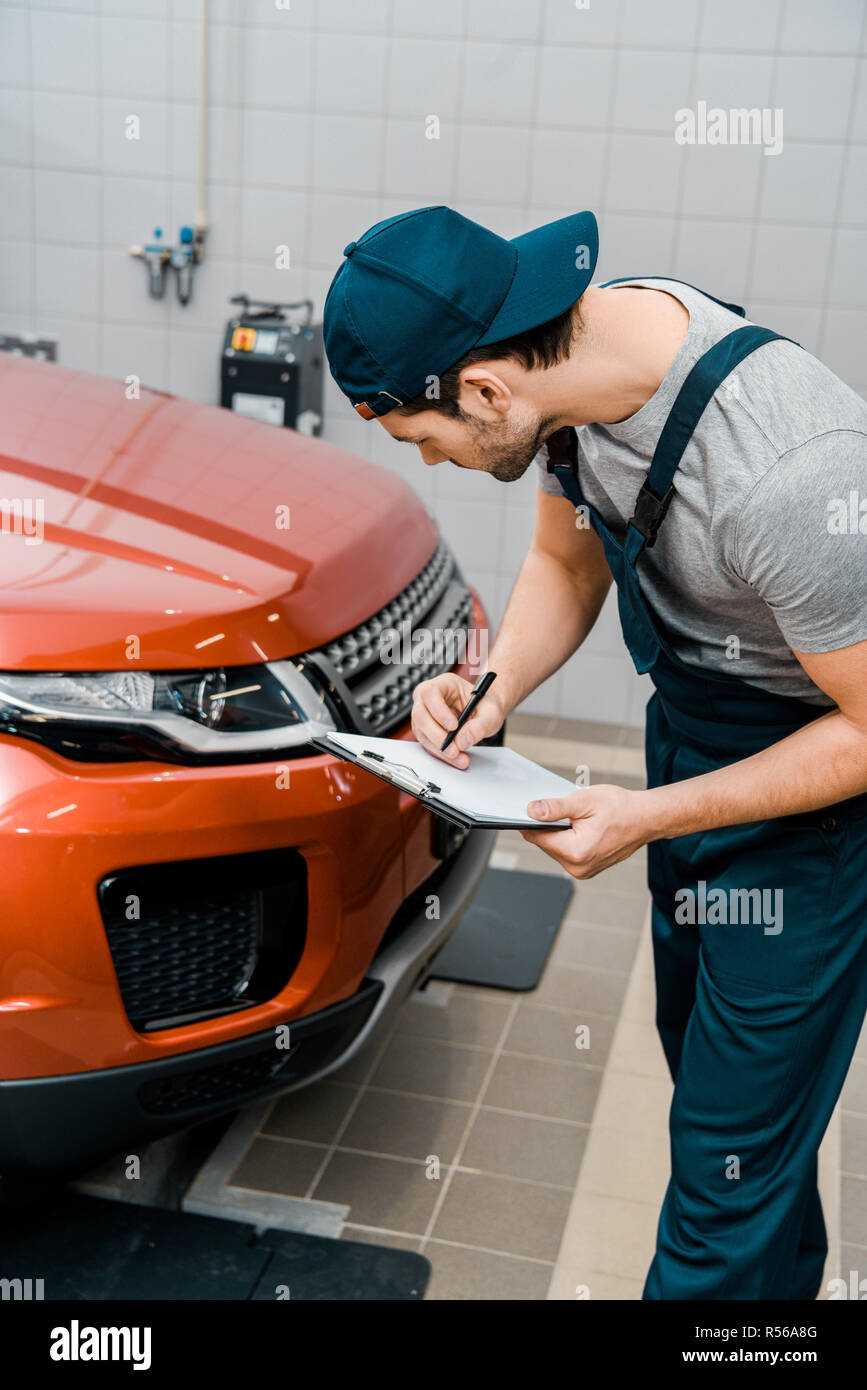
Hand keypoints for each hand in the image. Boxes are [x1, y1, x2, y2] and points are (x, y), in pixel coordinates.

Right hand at [411, 672, 507, 769]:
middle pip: (420, 715)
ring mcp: (425, 714)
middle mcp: (430, 698)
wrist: (485, 713)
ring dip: (440, 749)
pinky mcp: (426, 731)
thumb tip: (462, 741)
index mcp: (444, 683)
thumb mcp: (491, 712)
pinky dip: (441, 754)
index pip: (431, 693)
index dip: (439, 711)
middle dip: (437, 736)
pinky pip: (428, 744)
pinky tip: (456, 758)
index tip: (453, 727)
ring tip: (460, 757)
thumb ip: (480, 725)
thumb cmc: (486, 705)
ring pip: (422, 733)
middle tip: (454, 749)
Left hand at [521, 784, 651, 878]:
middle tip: (563, 809)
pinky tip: (581, 827)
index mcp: (575, 851)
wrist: (646, 819)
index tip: (527, 808)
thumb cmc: (621, 808)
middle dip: (548, 825)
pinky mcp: (587, 869)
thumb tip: (531, 811)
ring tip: (577, 818)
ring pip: (555, 848)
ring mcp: (583, 871)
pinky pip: (567, 853)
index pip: (536, 837)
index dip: (529, 821)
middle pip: (544, 843)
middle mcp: (577, 867)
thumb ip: (555, 808)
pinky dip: (568, 839)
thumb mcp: (584, 801)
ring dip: (558, 832)